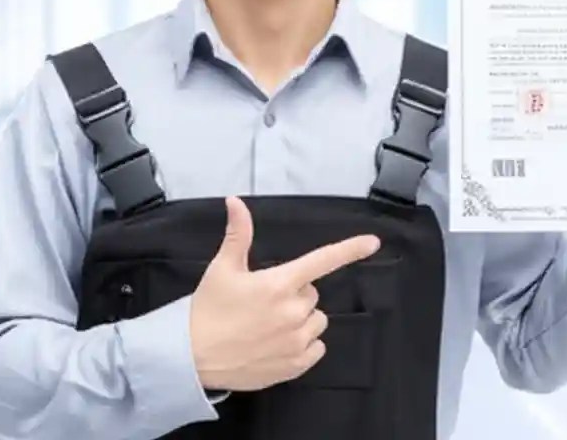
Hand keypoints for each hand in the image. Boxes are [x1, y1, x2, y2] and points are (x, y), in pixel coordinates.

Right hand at [188, 195, 380, 391]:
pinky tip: (277, 343)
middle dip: (294, 294)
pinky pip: (317, 347)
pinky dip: (303, 344)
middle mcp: (293, 312)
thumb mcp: (222, 268)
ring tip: (269, 324)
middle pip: (312, 293)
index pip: (322, 261)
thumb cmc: (208, 310)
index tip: (373, 242)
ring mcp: (296, 341)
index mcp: (279, 283)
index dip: (349, 250)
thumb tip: (235, 201)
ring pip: (316, 320)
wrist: (193, 357)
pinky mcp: (295, 365)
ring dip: (301, 319)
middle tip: (264, 301)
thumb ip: (238, 234)